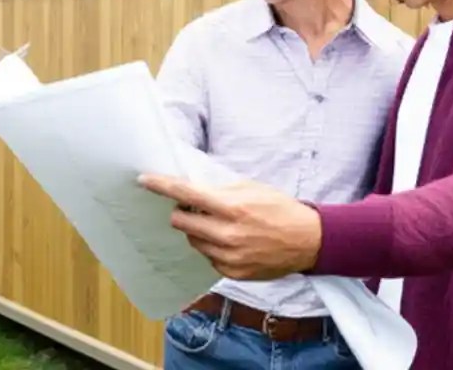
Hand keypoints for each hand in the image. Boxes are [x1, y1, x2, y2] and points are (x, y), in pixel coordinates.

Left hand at [138, 174, 321, 280]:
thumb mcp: (252, 189)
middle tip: (194, 207)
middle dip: (183, 211)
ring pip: (193, 240)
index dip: (162, 186)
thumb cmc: (280, 209)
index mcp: (232, 208)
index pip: (186, 194)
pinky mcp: (232, 272)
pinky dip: (212, 246)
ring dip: (198, 230)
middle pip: (181, 221)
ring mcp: (229, 256)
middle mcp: (227, 234)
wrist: (307, 240)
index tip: (145, 180)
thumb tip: (192, 191)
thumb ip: (221, 190)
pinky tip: (230, 241)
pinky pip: (208, 257)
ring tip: (218, 224)